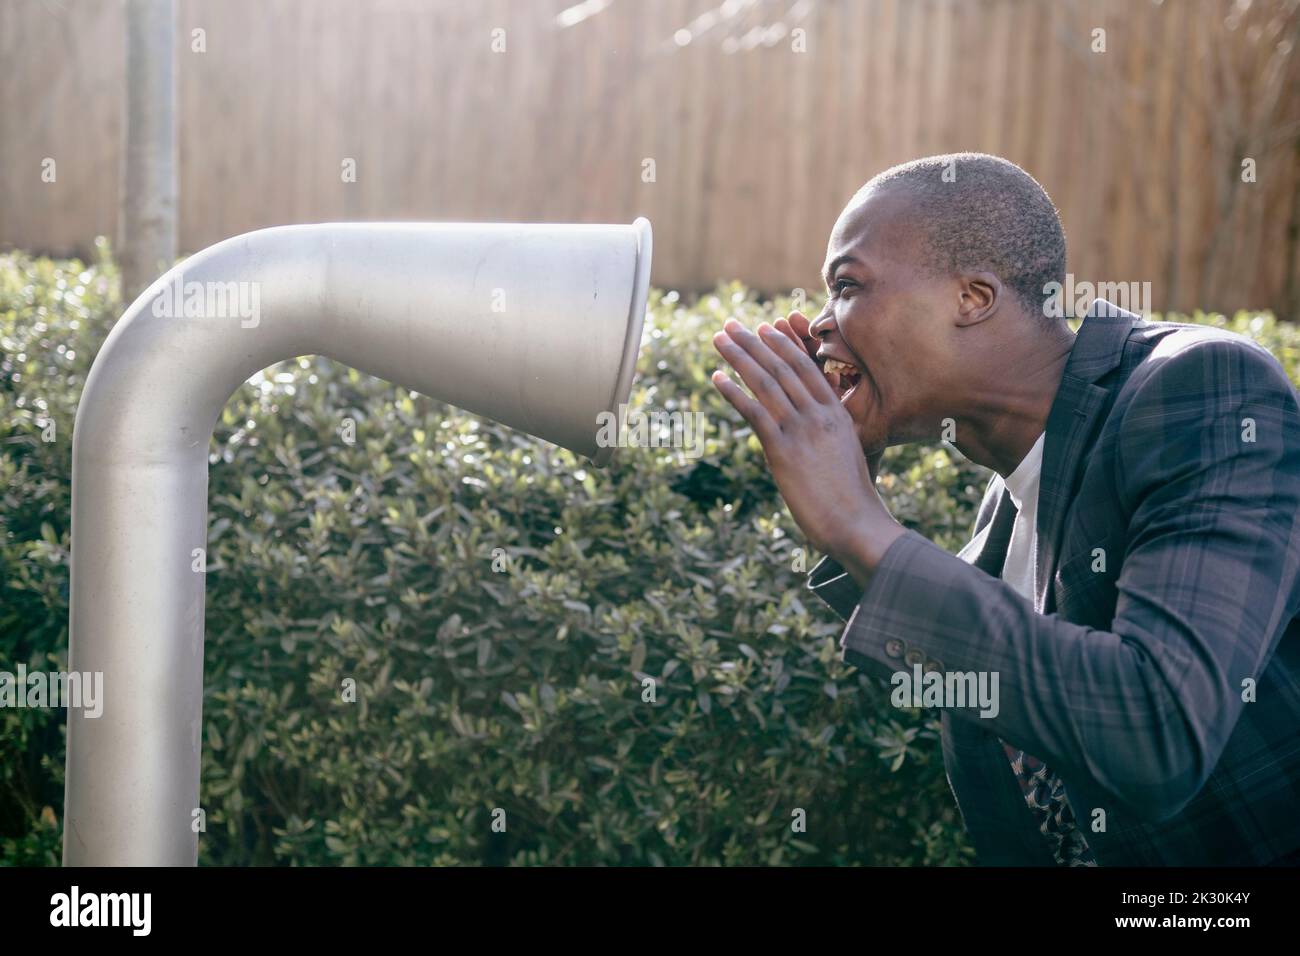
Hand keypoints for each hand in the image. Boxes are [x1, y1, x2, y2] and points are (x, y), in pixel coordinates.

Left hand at [711, 315, 902, 579]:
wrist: (857, 523)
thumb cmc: (853, 501)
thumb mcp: (847, 459)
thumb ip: (828, 442)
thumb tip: (812, 444)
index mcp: (837, 414)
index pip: (806, 369)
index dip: (783, 346)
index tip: (765, 328)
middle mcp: (819, 415)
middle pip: (782, 368)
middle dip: (753, 342)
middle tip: (730, 325)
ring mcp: (802, 430)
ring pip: (766, 382)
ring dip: (739, 356)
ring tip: (719, 339)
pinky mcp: (783, 450)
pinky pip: (754, 412)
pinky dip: (733, 392)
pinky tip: (717, 378)